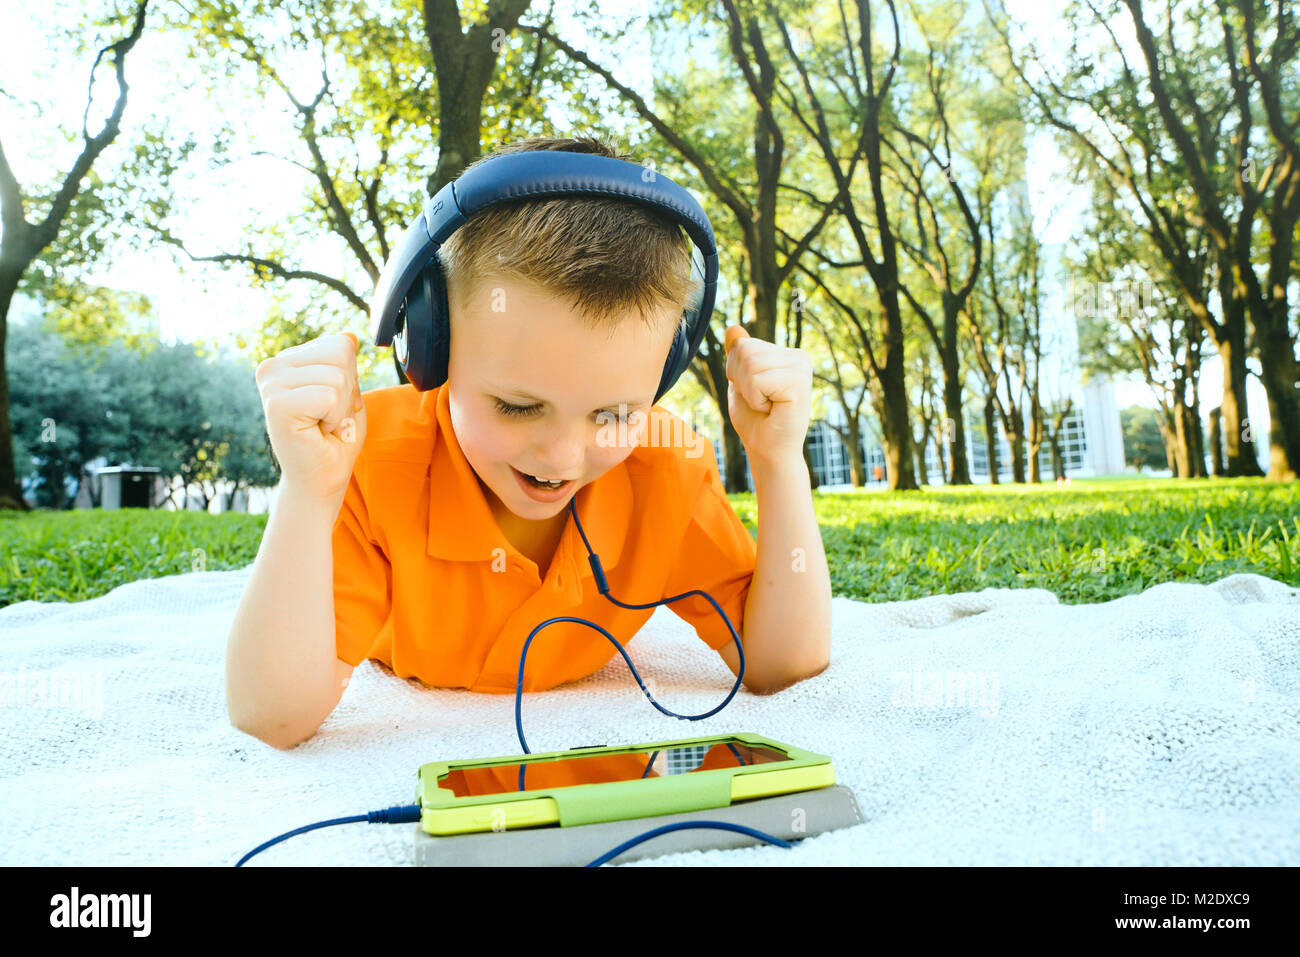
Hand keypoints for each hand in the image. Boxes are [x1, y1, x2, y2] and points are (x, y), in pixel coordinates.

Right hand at [255, 332, 366, 504]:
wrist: (321, 480)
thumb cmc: (335, 440)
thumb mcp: (347, 392)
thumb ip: (346, 364)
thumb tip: (348, 336)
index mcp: (287, 361)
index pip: (339, 344)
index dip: (350, 379)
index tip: (332, 405)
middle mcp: (272, 367)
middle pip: (340, 354)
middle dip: (347, 391)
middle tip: (329, 417)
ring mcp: (271, 384)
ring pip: (337, 375)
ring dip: (341, 407)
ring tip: (322, 425)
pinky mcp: (277, 404)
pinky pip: (330, 395)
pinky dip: (335, 417)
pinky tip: (317, 431)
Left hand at [723, 325, 812, 465]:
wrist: (769, 452)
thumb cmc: (756, 421)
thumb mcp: (740, 382)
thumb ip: (738, 355)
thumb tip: (732, 328)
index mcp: (787, 354)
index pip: (742, 344)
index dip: (735, 372)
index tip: (755, 393)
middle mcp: (799, 356)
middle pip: (744, 350)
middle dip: (740, 381)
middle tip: (760, 402)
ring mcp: (802, 368)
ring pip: (749, 364)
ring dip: (749, 392)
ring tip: (767, 406)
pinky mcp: (799, 383)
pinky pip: (756, 380)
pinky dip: (755, 399)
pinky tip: (772, 409)